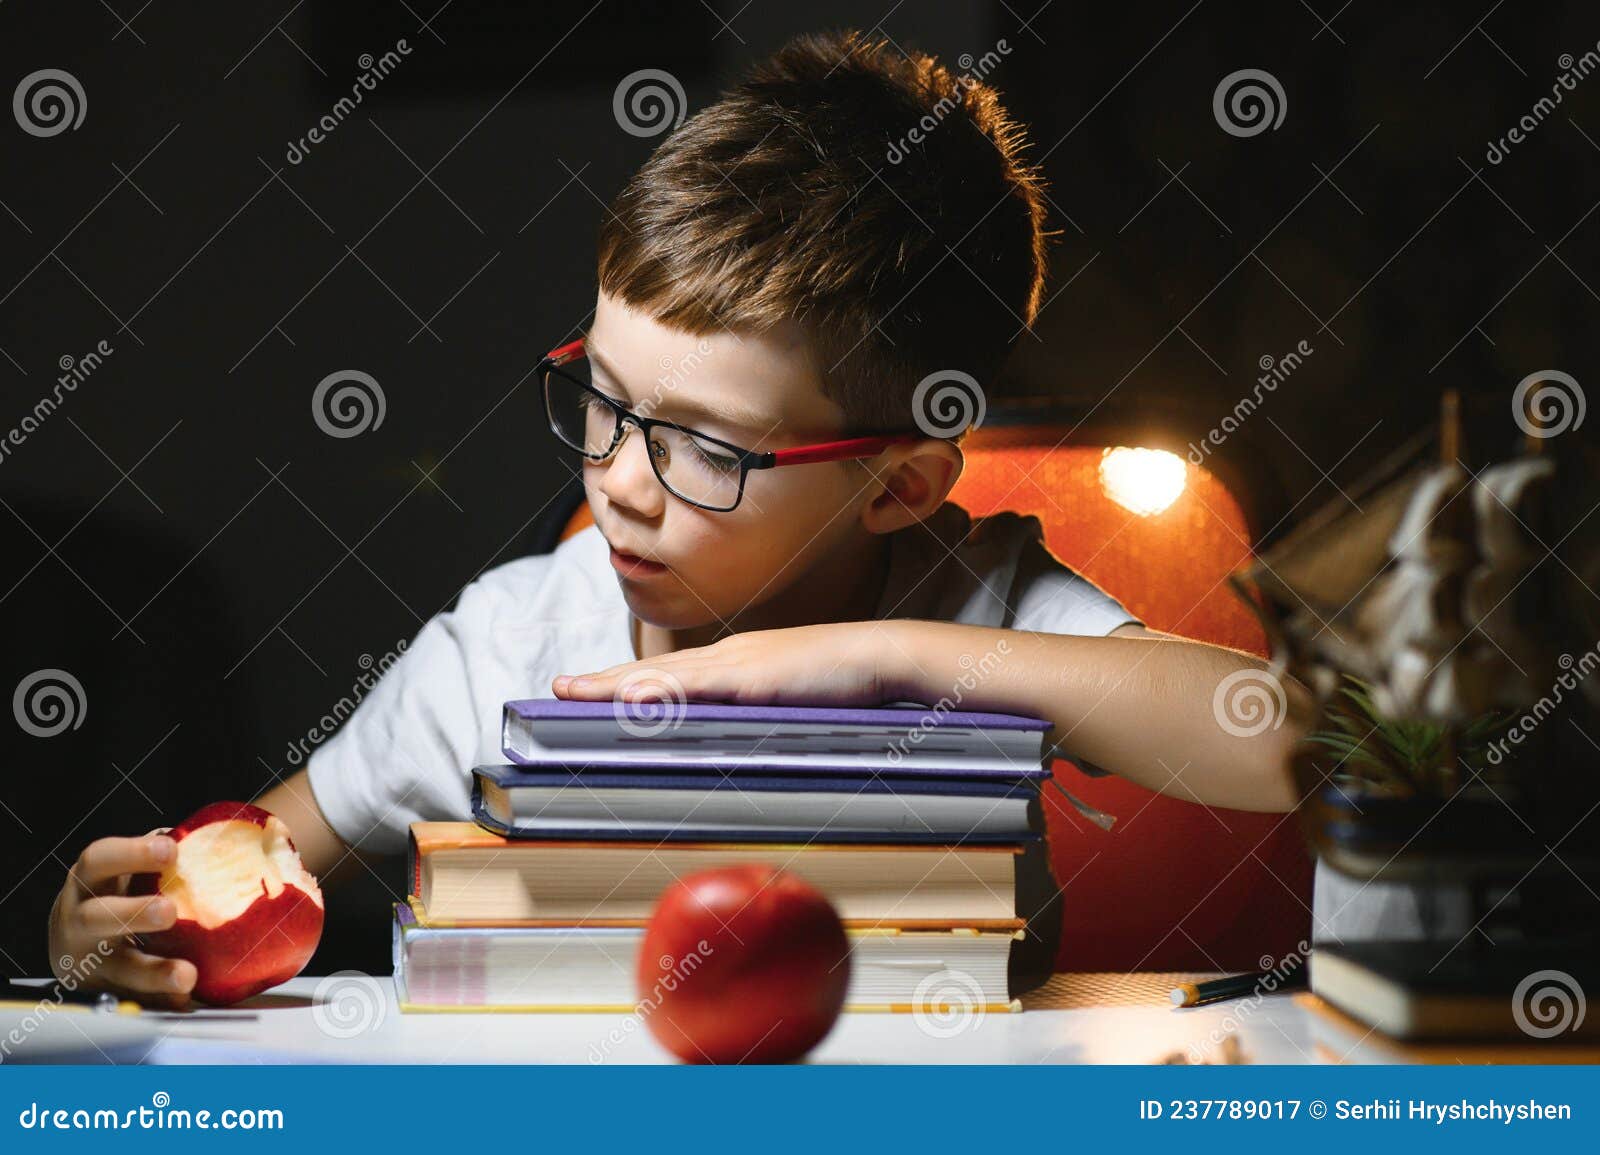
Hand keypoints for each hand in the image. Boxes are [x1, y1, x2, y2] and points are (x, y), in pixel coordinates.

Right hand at [47, 829, 197, 1007]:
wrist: (73, 940)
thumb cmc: (116, 891)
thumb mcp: (126, 868)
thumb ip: (162, 854)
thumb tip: (227, 837)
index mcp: (88, 880)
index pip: (100, 860)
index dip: (132, 854)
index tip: (170, 850)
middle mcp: (78, 920)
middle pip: (97, 917)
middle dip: (134, 914)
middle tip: (169, 912)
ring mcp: (87, 961)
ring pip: (115, 969)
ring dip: (152, 972)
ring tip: (186, 975)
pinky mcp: (102, 992)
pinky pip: (132, 1001)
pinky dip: (159, 1002)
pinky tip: (183, 1002)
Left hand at [552, 621, 904, 706]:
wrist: (883, 656)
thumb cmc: (846, 682)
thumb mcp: (792, 701)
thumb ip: (759, 714)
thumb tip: (729, 739)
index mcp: (736, 663)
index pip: (669, 675)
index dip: (627, 683)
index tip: (589, 690)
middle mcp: (728, 656)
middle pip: (653, 670)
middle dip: (603, 681)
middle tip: (557, 687)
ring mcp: (739, 663)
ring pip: (662, 675)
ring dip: (615, 683)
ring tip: (571, 690)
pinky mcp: (753, 676)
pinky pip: (695, 686)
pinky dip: (659, 691)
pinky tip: (630, 696)